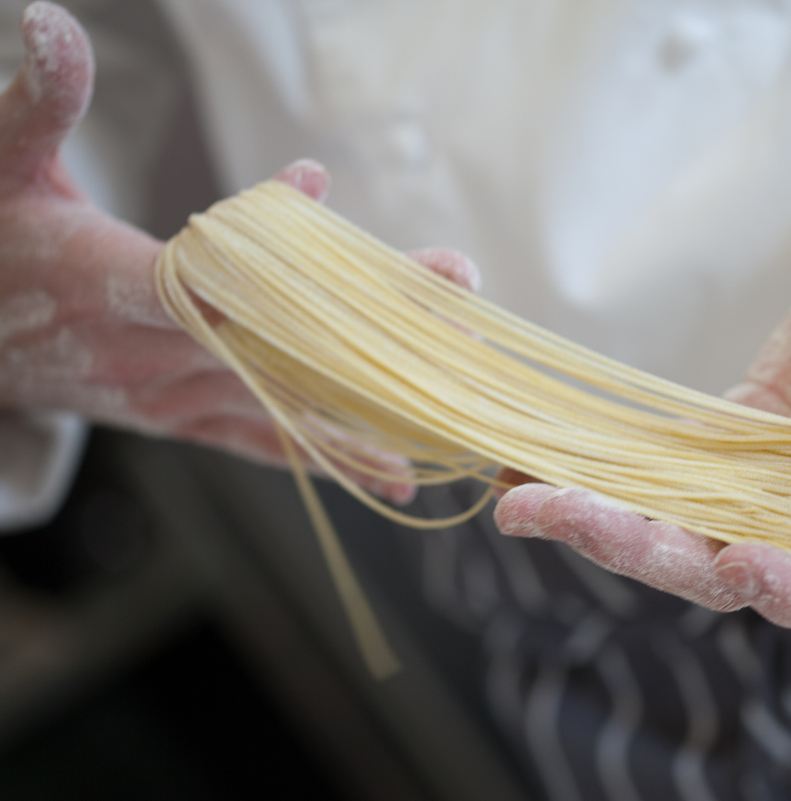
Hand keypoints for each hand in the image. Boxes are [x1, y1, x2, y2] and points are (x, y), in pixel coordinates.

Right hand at [0, 3, 477, 500]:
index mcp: (103, 284)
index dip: (261, 253)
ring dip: (376, 387)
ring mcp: (170, 398)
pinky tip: (399, 479)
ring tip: (461, 376)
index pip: (195, 274)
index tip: (322, 202)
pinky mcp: (186, 421)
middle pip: (274, 335)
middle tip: (457, 290)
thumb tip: (52, 22)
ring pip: (287, 394)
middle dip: (369, 314)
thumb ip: (39, 101)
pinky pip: (267, 444)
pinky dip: (332, 456)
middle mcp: (145, 354)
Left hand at [495, 175, 790, 637]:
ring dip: (603, 519)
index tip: (742, 566)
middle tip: (549, 517)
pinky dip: (606, 469)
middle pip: (732, 562)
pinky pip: (664, 468)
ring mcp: (776, 477)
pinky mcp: (739, 437)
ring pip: (684, 524)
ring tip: (518, 499)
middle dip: (644, 550)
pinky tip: (533, 457)